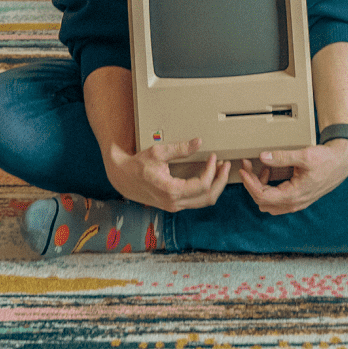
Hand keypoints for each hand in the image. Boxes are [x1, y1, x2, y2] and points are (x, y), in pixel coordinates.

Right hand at [101, 136, 231, 212]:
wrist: (122, 178)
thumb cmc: (137, 165)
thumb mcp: (158, 152)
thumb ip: (180, 149)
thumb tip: (198, 142)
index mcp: (171, 191)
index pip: (202, 184)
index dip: (212, 170)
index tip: (214, 157)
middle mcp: (174, 202)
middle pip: (208, 197)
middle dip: (220, 181)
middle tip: (225, 166)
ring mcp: (174, 206)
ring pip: (204, 202)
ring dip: (215, 186)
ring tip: (220, 170)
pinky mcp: (174, 205)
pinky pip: (196, 201)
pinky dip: (206, 190)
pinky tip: (208, 176)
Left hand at [237, 138, 347, 215]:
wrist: (341, 164)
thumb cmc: (326, 160)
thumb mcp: (304, 156)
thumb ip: (282, 157)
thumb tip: (263, 157)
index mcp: (293, 195)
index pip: (262, 196)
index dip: (249, 183)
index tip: (243, 170)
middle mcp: (293, 203)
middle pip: (262, 201)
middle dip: (251, 184)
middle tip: (248, 167)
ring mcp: (296, 203)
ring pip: (268, 203)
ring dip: (259, 187)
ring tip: (260, 168)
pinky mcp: (297, 199)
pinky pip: (276, 200)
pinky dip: (268, 188)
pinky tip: (270, 172)